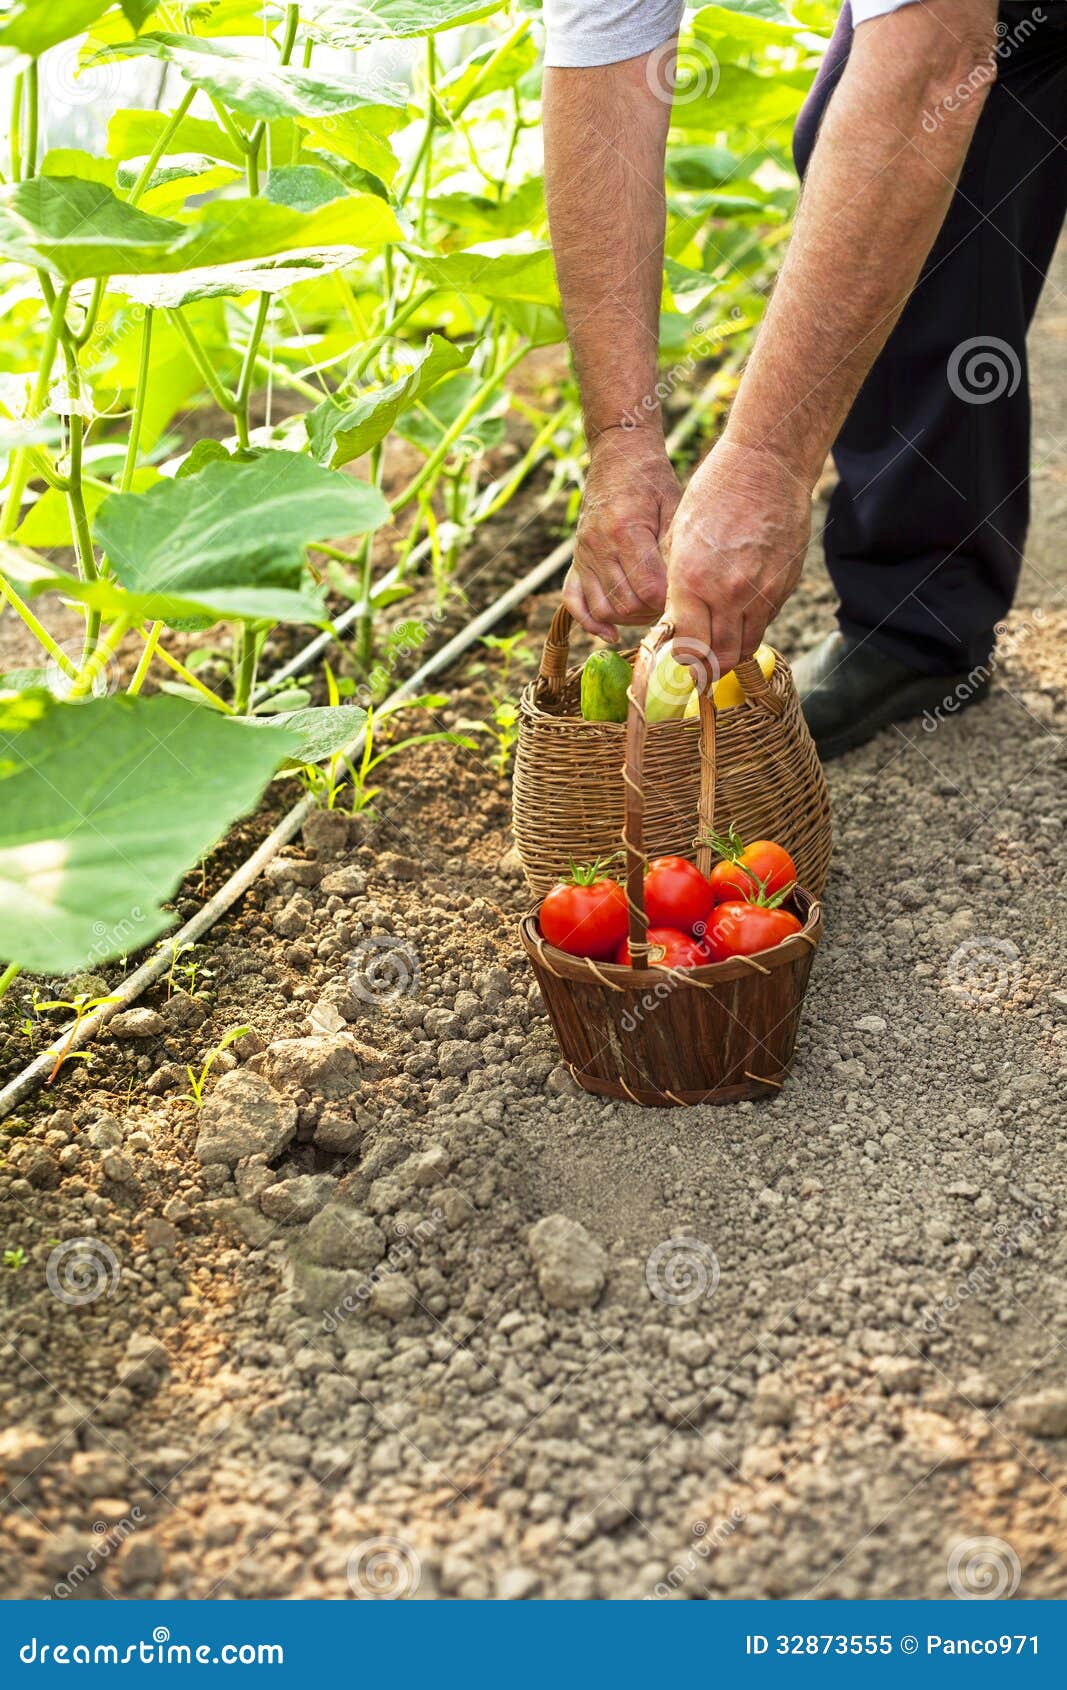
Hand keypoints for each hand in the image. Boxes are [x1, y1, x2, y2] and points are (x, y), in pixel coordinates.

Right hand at [562, 428, 681, 640]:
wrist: (618, 455)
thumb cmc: (653, 480)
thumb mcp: (674, 507)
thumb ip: (675, 548)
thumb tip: (683, 591)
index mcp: (626, 531)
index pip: (648, 589)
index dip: (669, 602)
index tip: (684, 598)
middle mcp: (599, 545)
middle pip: (625, 604)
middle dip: (651, 613)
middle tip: (670, 606)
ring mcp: (584, 554)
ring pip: (603, 608)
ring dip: (627, 619)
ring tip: (648, 612)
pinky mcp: (576, 558)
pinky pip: (573, 600)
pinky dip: (589, 622)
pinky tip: (610, 634)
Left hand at [664, 439, 811, 679]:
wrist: (766, 466)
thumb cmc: (714, 493)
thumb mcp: (678, 537)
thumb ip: (677, 586)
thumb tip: (676, 623)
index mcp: (693, 580)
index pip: (689, 647)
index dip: (682, 662)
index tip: (677, 663)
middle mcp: (729, 593)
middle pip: (720, 658)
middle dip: (706, 671)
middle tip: (698, 671)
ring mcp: (762, 592)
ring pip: (747, 648)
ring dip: (730, 655)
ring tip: (717, 652)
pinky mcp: (784, 586)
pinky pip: (764, 623)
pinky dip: (749, 629)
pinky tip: (738, 618)